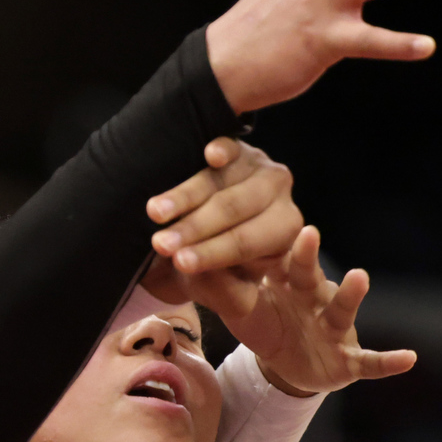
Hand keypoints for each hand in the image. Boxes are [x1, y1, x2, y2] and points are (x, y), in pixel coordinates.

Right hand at [139, 138, 303, 296]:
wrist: (207, 240)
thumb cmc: (220, 270)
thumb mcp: (229, 295)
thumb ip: (225, 292)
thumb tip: (203, 269)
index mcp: (285, 230)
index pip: (246, 242)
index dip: (211, 253)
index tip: (180, 262)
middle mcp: (278, 193)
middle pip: (232, 208)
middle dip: (193, 227)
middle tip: (161, 243)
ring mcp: (258, 165)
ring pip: (218, 180)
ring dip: (184, 197)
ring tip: (155, 213)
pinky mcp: (238, 146)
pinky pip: (229, 146)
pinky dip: (221, 150)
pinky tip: (210, 154)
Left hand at [190, 224, 416, 396]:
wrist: (291, 364)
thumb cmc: (266, 323)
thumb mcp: (237, 307)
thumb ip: (213, 284)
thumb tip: (173, 254)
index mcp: (284, 281)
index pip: (273, 258)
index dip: (264, 244)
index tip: (254, 221)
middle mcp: (313, 297)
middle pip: (308, 275)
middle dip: (307, 257)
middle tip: (305, 232)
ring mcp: (334, 327)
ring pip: (343, 309)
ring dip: (351, 294)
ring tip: (358, 275)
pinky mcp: (349, 360)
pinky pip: (371, 361)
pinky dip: (389, 361)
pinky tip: (409, 357)